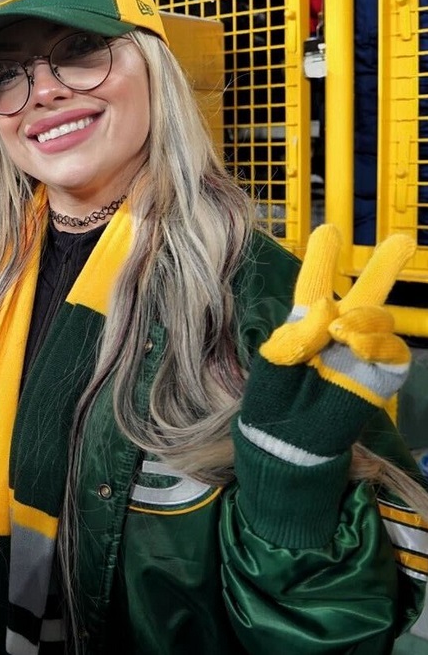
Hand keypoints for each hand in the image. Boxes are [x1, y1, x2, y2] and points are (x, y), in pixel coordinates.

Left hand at [239, 224, 413, 464]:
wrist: (286, 444)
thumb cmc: (272, 402)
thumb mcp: (273, 363)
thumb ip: (297, 334)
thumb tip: (327, 307)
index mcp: (305, 324)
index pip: (316, 285)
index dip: (323, 259)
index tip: (328, 230)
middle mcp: (337, 333)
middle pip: (365, 293)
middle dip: (384, 266)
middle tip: (402, 239)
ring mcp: (361, 354)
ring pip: (380, 319)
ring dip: (365, 317)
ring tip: (341, 330)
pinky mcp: (379, 378)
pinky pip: (392, 352)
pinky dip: (378, 342)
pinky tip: (356, 343)